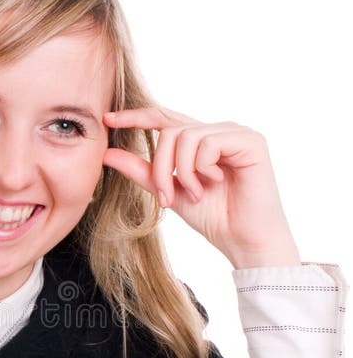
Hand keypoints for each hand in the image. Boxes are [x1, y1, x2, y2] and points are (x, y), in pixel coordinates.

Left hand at [102, 106, 300, 268]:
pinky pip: (208, 142)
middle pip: (169, 131)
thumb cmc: (214, 217)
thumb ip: (142, 172)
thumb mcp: (169, 192)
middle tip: (165, 199)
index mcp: (200, 140)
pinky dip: (202, 168)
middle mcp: (217, 130)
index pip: (164, 118)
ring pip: (185, 136)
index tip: (108, 119)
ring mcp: (235, 132)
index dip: (136, 116)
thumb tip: (107, 154)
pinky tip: (215, 184)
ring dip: (181, 172)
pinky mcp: (250, 141)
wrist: (244, 240)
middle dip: (159, 167)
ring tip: (195, 195)